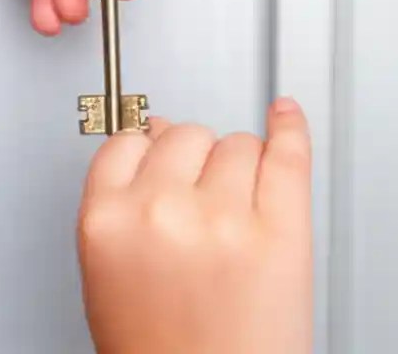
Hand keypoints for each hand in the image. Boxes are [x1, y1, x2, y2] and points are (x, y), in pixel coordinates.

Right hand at [76, 99, 313, 353]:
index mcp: (106, 222)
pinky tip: (287, 118)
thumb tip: (153, 142)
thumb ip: (123, 207)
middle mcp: (161, 211)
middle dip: (196, 161)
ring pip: (237, 144)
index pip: (127, 143)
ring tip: (237, 211)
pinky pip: (287, 154)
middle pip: (186, 136)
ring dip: (239, 167)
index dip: (150, 148)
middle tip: (204, 197)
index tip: (162, 147)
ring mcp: (223, 217)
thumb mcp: (109, 280)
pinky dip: (290, 129)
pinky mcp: (280, 230)